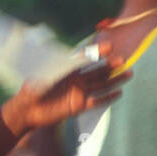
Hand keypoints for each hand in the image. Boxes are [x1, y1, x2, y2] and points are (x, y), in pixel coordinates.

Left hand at [4, 49, 130, 132]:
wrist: (27, 109)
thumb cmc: (33, 87)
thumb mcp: (46, 72)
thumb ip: (60, 64)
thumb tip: (73, 54)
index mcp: (68, 68)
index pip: (86, 57)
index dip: (98, 52)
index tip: (109, 46)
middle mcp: (76, 79)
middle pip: (97, 70)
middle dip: (110, 65)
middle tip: (123, 59)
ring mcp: (78, 92)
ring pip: (101, 84)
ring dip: (114, 79)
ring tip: (129, 73)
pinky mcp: (78, 106)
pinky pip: (96, 101)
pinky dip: (107, 98)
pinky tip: (119, 93)